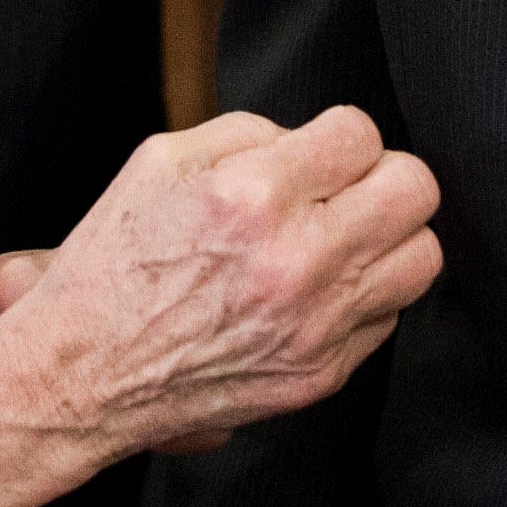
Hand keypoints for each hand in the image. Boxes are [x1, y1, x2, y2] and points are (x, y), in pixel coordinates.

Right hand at [0, 107, 440, 466]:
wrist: (85, 372)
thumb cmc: (114, 266)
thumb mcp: (159, 161)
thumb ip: (248, 133)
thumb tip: (309, 139)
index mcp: (254, 196)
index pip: (361, 134)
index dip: (339, 135)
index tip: (320, 151)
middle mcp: (297, 261)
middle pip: (415, 190)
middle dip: (381, 176)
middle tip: (345, 188)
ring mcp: (317, 324)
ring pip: (422, 256)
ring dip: (387, 237)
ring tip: (342, 239)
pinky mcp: (323, 372)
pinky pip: (388, 316)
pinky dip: (362, 296)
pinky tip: (315, 291)